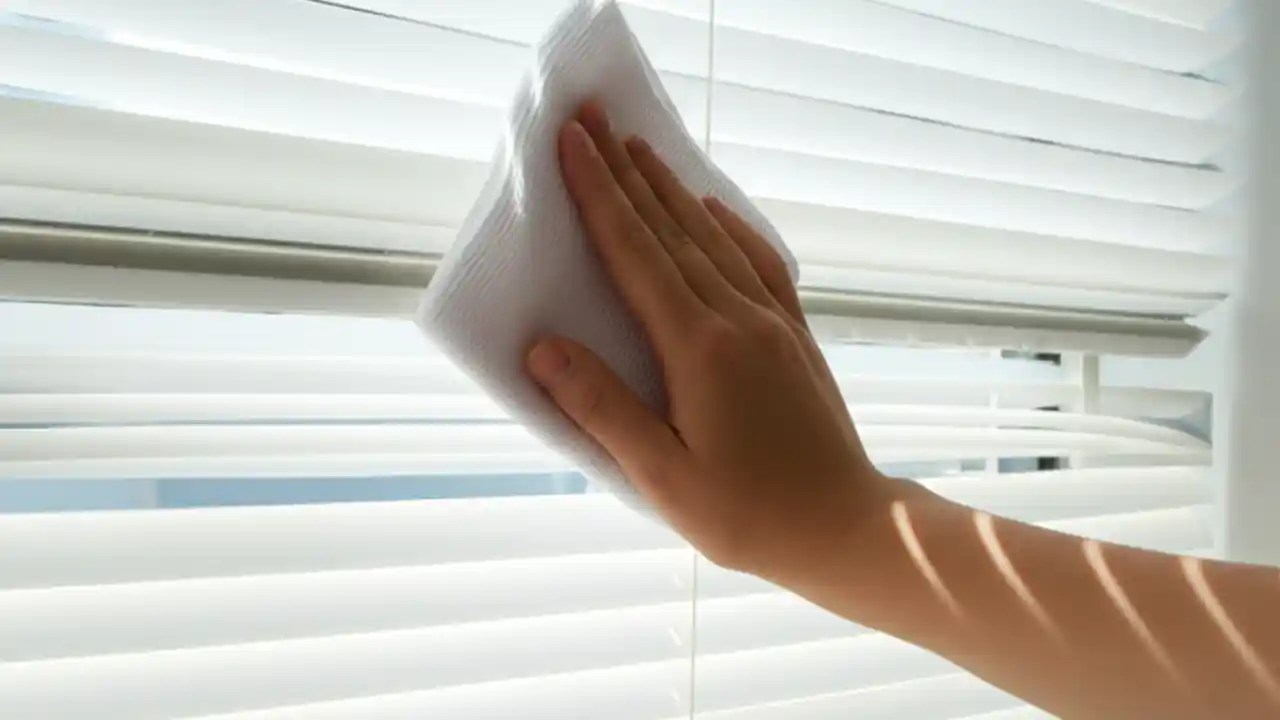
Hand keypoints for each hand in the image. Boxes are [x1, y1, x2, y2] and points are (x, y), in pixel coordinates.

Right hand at [525, 102, 905, 585]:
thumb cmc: (750, 516)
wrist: (848, 529)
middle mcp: (739, 319)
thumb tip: (542, 348)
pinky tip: (713, 209)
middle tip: (594, 118)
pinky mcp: (795, 336)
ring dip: (671, 188)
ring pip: (713, 237)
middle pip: (671, 229)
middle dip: (626, 170)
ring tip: (639, 147)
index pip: (635, 254)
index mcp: (700, 348)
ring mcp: (773, 322)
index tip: (570, 142)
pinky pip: (759, 262)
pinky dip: (729, 226)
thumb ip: (603, 408)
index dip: (598, 195)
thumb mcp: (663, 477)